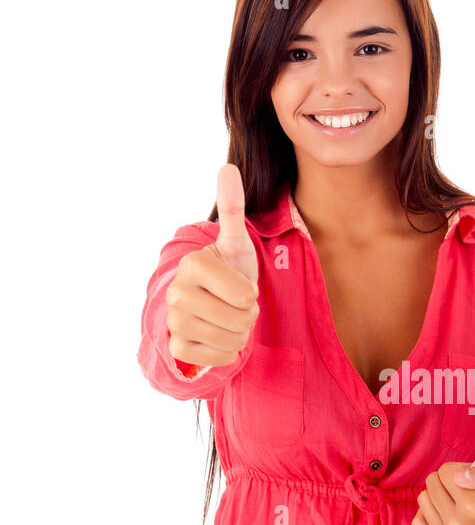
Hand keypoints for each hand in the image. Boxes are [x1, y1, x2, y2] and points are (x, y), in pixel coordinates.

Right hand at [166, 164, 259, 367]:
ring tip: (228, 319)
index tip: (241, 287)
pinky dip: (227, 352)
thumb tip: (228, 167)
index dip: (250, 294)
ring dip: (239, 333)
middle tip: (235, 305)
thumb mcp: (236, 243)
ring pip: (231, 339)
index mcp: (193, 265)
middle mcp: (177, 293)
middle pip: (239, 319)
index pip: (242, 294)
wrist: (210, 306)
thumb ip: (233, 209)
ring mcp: (174, 322)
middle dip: (247, 315)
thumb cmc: (228, 272)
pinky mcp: (177, 347)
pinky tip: (218, 337)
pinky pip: (219, 357)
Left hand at [411, 462, 474, 524]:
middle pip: (432, 484)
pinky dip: (430, 514)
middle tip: (466, 491)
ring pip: (423, 500)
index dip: (460, 470)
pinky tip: (447, 515)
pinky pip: (418, 521)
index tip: (473, 479)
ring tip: (458, 503)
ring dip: (438, 497)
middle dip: (448, 481)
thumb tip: (457, 475)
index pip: (446, 471)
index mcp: (474, 508)